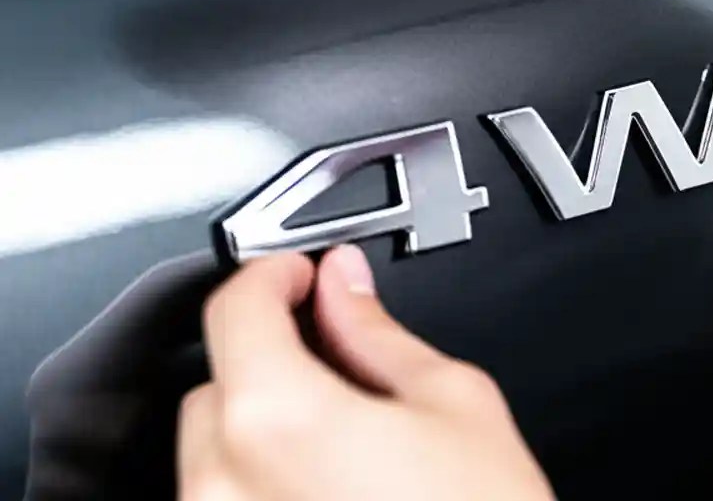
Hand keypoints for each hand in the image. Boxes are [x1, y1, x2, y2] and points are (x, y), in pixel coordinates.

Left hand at [178, 246, 554, 499]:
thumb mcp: (452, 402)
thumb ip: (379, 335)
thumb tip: (345, 286)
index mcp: (279, 420)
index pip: (237, 309)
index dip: (273, 276)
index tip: (299, 275)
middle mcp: (226, 483)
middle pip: (219, 380)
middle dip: (275, 357)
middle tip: (340, 357)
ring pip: (217, 449)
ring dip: (267, 424)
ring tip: (350, 440)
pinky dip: (265, 481)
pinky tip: (335, 485)